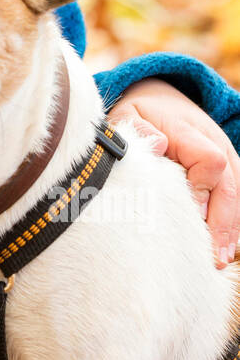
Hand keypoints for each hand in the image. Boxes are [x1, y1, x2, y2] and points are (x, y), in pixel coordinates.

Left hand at [105, 78, 239, 267]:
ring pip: (238, 195)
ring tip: (218, 260)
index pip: (210, 160)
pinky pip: (238, 196)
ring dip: (230, 229)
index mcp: (190, 131)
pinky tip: (224, 248)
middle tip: (212, 256)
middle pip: (230, 185)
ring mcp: (226, 155)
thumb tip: (160, 146)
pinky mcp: (229, 169)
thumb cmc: (141, 116)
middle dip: (222, 223)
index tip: (190, 211)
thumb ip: (141, 130)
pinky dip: (232, 223)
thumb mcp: (130, 115)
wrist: (162, 99)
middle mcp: (215, 143)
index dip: (203, 188)